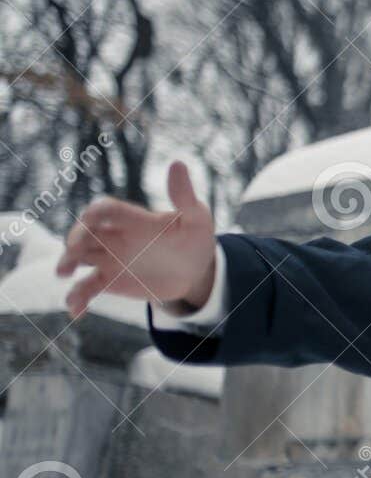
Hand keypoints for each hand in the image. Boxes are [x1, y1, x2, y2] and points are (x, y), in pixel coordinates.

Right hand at [55, 161, 217, 319]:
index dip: (96, 212)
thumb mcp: (197, 219)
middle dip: (76, 238)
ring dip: (67, 264)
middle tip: (76, 249)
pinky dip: (77, 299)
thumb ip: (185, 197)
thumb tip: (178, 164)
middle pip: (84, 232)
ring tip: (65, 274)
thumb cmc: (195, 238)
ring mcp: (108, 259)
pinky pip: (86, 289)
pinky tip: (76, 313)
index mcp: (132, 219)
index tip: (91, 218)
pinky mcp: (109, 281)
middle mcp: (114, 236)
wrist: (195, 271)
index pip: (106, 209)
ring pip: (77, 259)